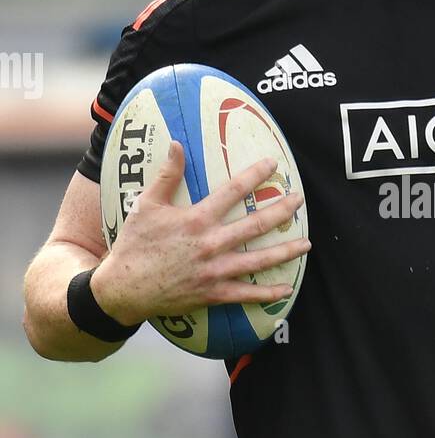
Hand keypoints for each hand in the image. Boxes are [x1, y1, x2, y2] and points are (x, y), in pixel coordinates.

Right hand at [91, 141, 310, 324]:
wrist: (124, 288)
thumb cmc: (135, 244)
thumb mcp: (146, 205)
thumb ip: (167, 175)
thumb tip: (177, 144)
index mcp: (197, 219)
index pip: (233, 191)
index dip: (255, 175)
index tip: (273, 164)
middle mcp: (211, 244)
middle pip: (256, 225)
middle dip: (281, 211)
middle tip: (299, 201)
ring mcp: (215, 271)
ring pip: (259, 260)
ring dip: (285, 251)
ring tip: (307, 243)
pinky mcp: (213, 293)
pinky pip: (246, 294)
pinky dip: (267, 293)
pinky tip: (286, 289)